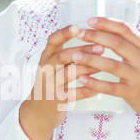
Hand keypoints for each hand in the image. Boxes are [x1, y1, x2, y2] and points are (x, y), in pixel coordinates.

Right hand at [19, 22, 98, 139]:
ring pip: (68, 75)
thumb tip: (89, 34)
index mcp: (45, 58)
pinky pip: (72, 95)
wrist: (36, 112)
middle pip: (62, 57)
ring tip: (103, 66)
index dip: (64, 33)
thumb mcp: (51, 66)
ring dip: (86, 69)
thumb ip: (65, 53)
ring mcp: (49, 86)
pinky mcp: (55, 101)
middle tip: (101, 48)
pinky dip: (85, 91)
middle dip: (82, 51)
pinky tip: (98, 89)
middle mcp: (45, 70)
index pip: (52, 41)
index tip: (78, 27)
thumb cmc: (50, 84)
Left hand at [71, 17, 139, 128]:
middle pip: (117, 43)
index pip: (125, 29)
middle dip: (95, 37)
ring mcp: (138, 77)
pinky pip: (110, 87)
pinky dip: (95, 82)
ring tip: (75, 55)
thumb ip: (130, 44)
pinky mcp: (132, 93)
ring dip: (91, 59)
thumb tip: (107, 28)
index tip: (90, 20)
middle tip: (79, 34)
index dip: (106, 23)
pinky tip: (82, 79)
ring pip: (111, 65)